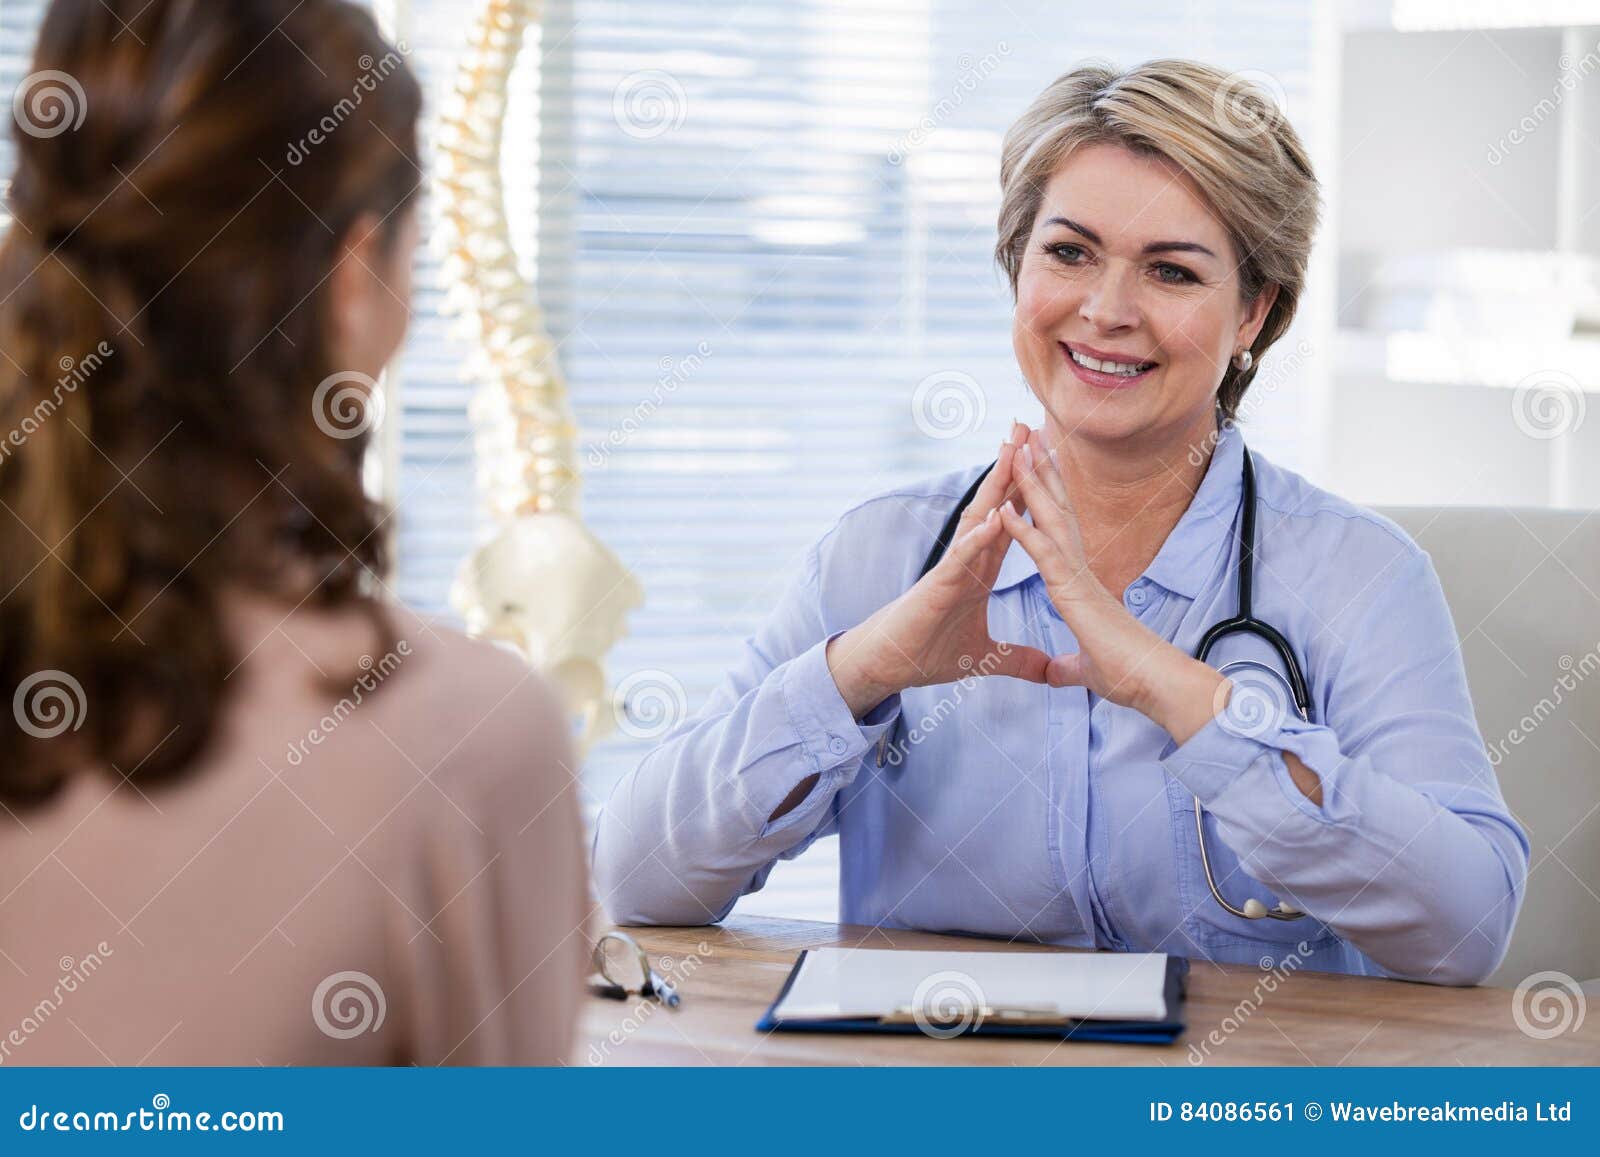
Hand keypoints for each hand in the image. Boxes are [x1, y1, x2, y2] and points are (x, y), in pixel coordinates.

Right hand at [826, 421, 1054, 716]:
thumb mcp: (986, 658)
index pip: (1010, 522)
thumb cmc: (930, 654)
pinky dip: (978, 539)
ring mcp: (952, 568)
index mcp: (980, 569)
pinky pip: (960, 558)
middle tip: (1029, 427)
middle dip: (1013, 468)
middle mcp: (967, 559)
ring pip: (978, 519)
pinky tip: (995, 519)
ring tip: (1012, 450)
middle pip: (995, 505)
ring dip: (996, 486)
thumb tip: (1048, 671)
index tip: (1047, 461)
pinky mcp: (938, 587)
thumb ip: (1018, 659)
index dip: (1029, 491)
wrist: (894, 668)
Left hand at [998, 428, 1224, 735]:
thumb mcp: (1085, 669)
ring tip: (1015, 449)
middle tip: (1025, 434)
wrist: (1156, 686)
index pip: (1059, 528)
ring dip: (1031, 484)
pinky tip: (1004, 508)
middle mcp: (1080, 570)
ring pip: (1051, 520)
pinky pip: (1044, 556)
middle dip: (1041, 470)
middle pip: (1057, 509)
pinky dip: (1023, 530)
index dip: (1046, 496)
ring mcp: (1079, 577)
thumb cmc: (1129, 675)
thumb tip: (1055, 672)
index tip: (1034, 467)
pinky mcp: (1075, 593)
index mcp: (1080, 581)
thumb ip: (1068, 666)